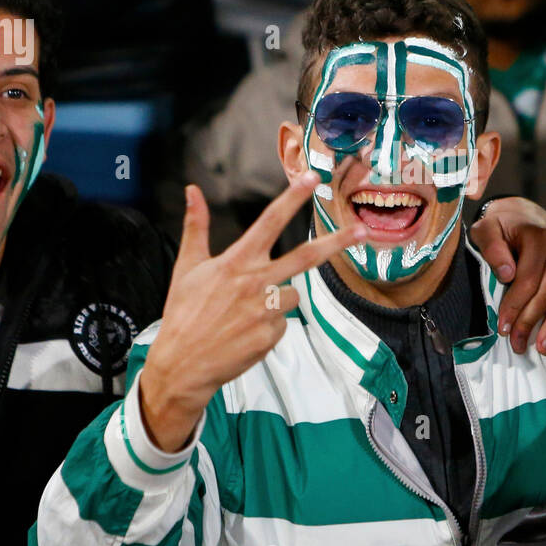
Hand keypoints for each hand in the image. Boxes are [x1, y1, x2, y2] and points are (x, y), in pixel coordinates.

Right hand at [140, 177, 365, 449]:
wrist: (182, 365)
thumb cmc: (182, 313)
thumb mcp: (187, 267)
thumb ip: (195, 226)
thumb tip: (191, 190)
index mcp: (236, 262)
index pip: (269, 222)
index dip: (292, 199)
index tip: (313, 180)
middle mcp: (256, 283)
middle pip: (306, 257)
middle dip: (337, 242)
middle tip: (362, 230)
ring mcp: (266, 311)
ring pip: (292, 294)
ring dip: (278, 299)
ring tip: (244, 313)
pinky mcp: (272, 336)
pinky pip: (281, 323)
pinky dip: (268, 325)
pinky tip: (245, 332)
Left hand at [470, 198, 545, 355]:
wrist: (523, 210)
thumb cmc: (501, 225)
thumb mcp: (486, 229)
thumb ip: (491, 248)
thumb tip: (507, 276)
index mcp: (537, 236)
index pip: (527, 281)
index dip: (515, 307)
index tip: (503, 329)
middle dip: (531, 323)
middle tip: (519, 346)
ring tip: (544, 346)